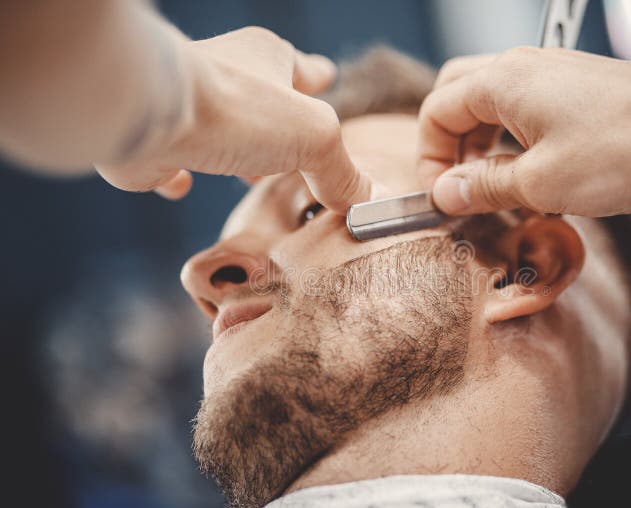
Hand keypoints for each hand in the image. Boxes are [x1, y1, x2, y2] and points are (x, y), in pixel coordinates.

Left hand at [96, 27, 368, 213]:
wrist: (149, 114)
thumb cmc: (238, 111)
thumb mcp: (316, 139)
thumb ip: (342, 172)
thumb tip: (360, 202)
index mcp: (269, 60)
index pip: (304, 69)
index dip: (319, 78)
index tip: (327, 78)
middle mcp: (227, 75)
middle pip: (264, 101)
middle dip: (281, 125)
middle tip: (295, 149)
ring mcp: (188, 107)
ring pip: (222, 129)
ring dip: (237, 151)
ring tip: (250, 175)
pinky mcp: (155, 141)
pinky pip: (172, 157)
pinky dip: (180, 173)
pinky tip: (182, 185)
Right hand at [418, 48, 630, 215]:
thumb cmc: (628, 147)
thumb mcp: (541, 182)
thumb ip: (484, 187)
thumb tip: (447, 194)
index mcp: (502, 81)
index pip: (436, 112)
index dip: (429, 159)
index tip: (442, 197)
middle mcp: (521, 68)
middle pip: (456, 99)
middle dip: (449, 146)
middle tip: (459, 187)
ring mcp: (550, 76)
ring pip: (490, 104)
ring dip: (480, 144)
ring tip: (492, 188)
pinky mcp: (574, 90)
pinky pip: (523, 109)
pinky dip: (510, 140)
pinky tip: (527, 175)